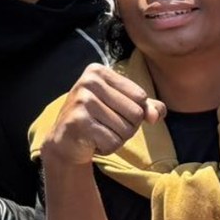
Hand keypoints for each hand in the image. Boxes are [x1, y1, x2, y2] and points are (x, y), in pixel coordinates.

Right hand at [42, 64, 165, 167]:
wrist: (65, 140)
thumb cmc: (96, 119)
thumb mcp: (121, 106)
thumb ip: (145, 106)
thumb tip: (155, 115)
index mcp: (99, 71)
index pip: (140, 96)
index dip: (134, 111)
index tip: (112, 111)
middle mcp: (89, 82)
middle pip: (136, 113)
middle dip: (127, 127)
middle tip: (105, 125)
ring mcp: (82, 101)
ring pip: (126, 130)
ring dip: (117, 138)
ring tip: (99, 132)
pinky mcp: (79, 122)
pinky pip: (113, 142)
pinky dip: (107, 148)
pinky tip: (92, 141)